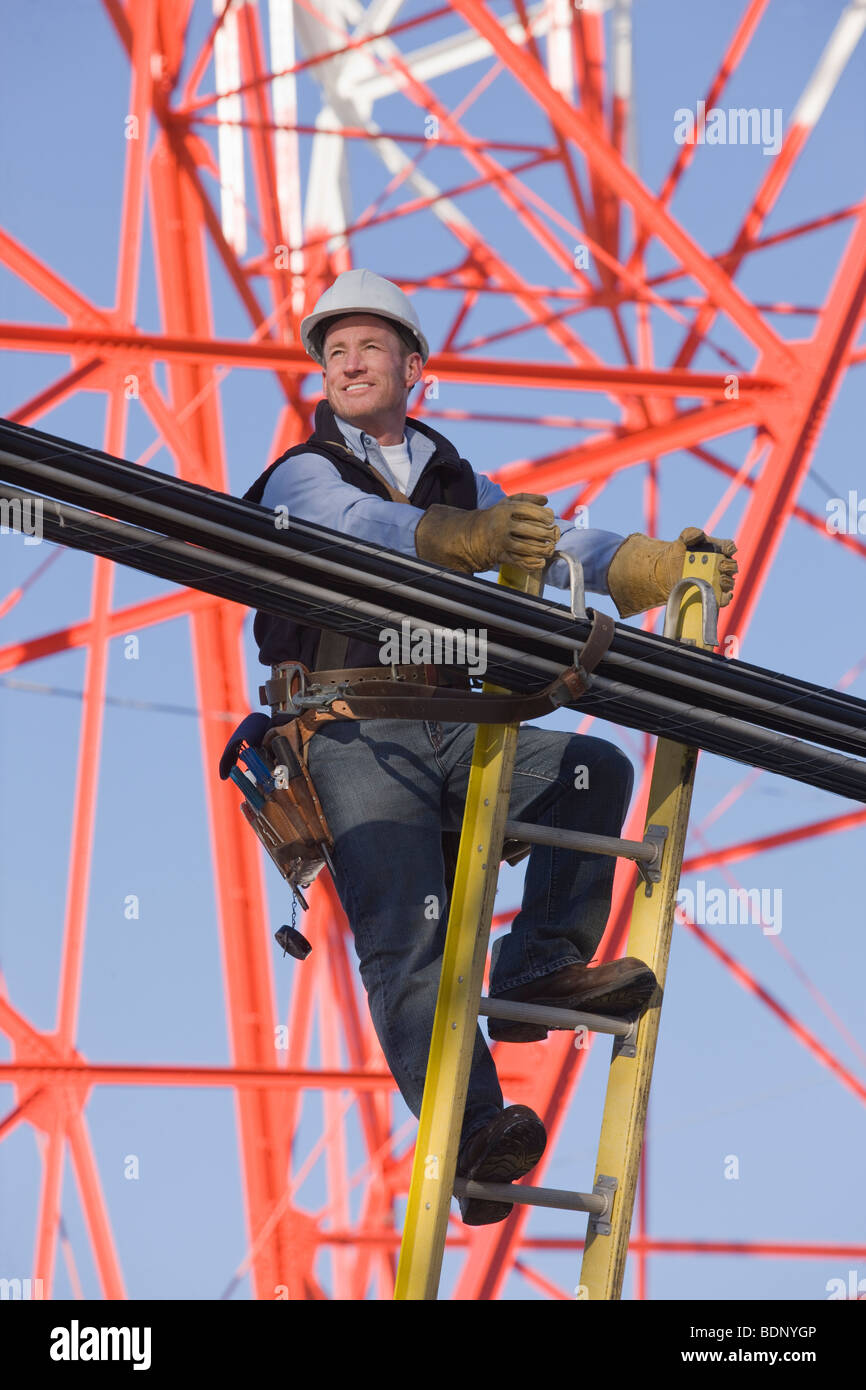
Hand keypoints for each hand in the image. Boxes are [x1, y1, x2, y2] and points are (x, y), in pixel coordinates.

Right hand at [415, 496, 559, 572]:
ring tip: (549, 549)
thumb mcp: (506, 504)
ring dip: (542, 550)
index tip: (550, 520)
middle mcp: (502, 525)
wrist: (471, 536)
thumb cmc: (496, 517)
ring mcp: (501, 541)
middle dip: (546, 534)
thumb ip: (526, 499)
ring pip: (526, 547)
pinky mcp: (500, 555)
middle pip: (530, 530)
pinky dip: (532, 563)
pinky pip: (519, 561)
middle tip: (552, 536)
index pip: (528, 510)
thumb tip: (545, 501)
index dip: (542, 515)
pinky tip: (541, 562)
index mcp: (505, 510)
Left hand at [607, 526, 737, 617]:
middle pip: (732, 566)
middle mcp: (720, 566)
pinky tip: (723, 595)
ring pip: (729, 583)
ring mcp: (717, 581)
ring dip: (728, 582)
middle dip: (729, 566)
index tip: (726, 550)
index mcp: (718, 550)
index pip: (729, 547)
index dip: (729, 548)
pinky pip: (723, 599)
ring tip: (720, 580)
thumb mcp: (682, 540)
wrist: (665, 571)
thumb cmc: (678, 553)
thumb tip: (699, 534)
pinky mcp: (712, 595)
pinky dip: (726, 598)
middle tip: (720, 566)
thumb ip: (690, 533)